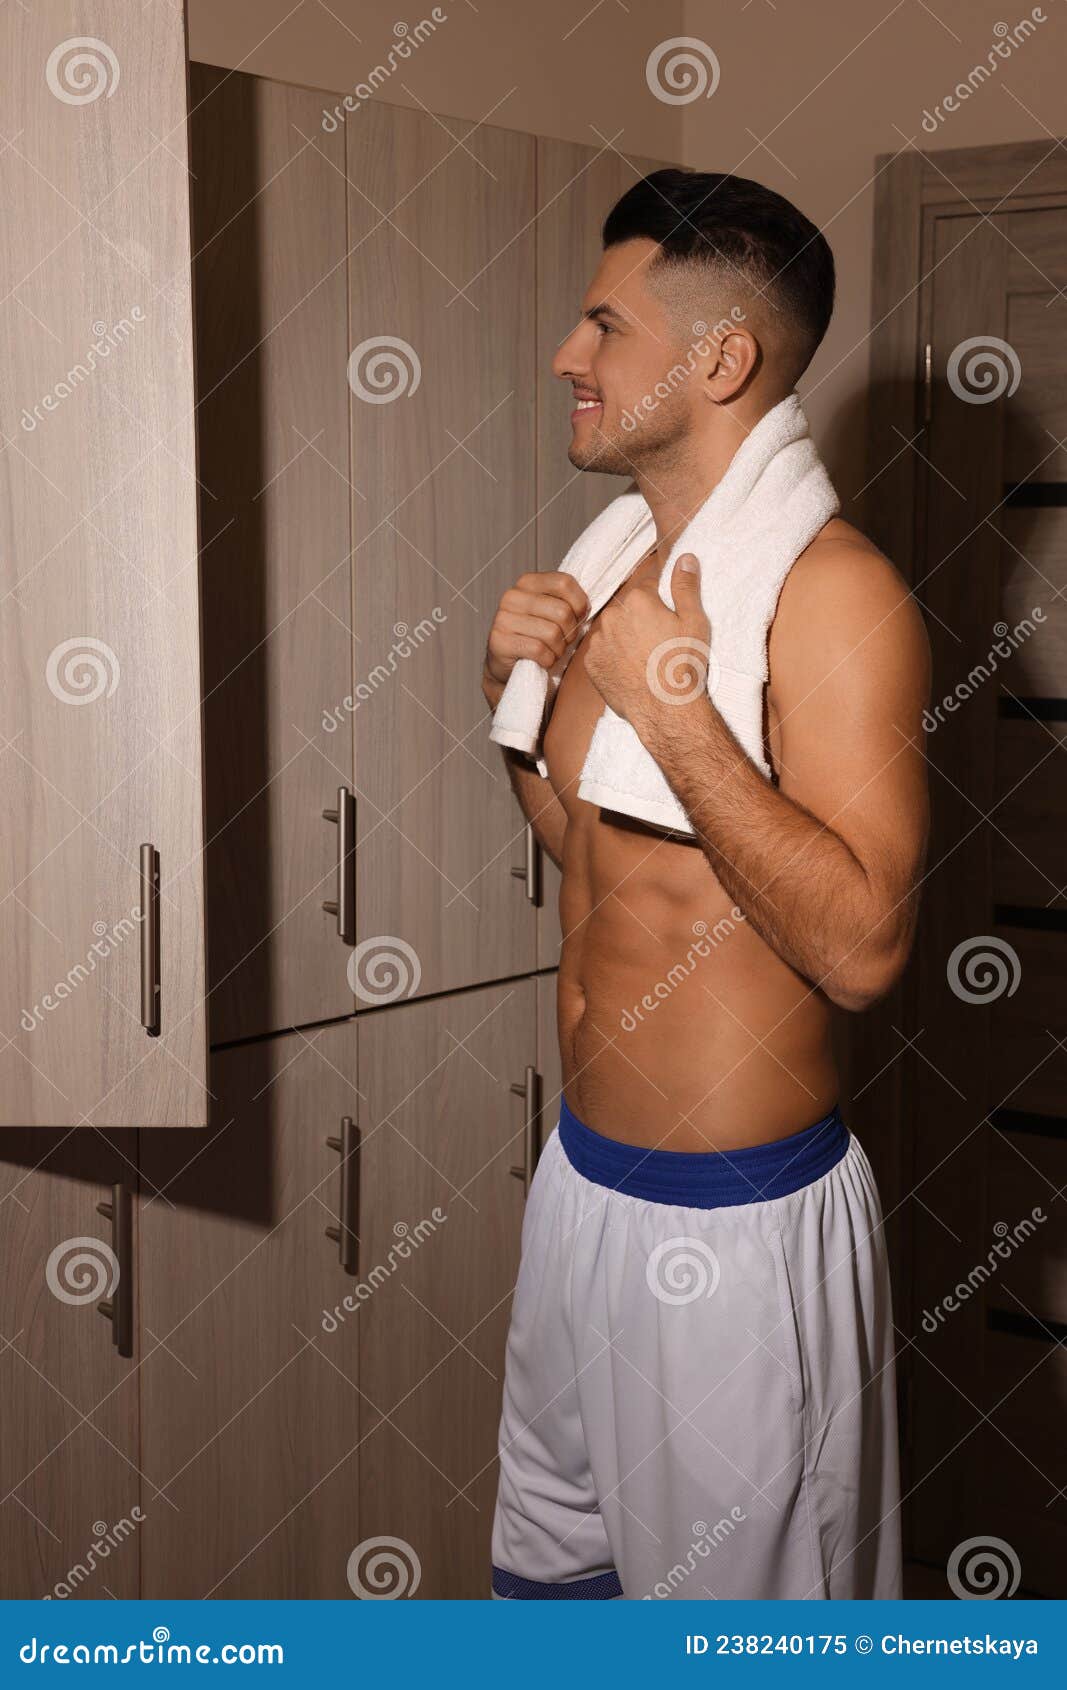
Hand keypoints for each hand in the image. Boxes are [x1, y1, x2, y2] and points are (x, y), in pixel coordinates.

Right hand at [482, 571, 588, 709]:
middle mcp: (512, 596)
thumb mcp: (554, 613)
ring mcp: (502, 618)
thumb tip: (598, 597)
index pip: (564, 582)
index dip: (579, 604)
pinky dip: (548, 660)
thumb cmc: (539, 638)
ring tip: (553, 651)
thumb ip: (569, 601)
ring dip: (559, 649)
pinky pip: (538, 650)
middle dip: (570, 632)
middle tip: (564, 641)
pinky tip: (543, 661)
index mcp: (527, 582)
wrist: (511, 668)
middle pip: (562, 611)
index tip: (579, 618)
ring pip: (551, 633)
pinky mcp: (498, 641)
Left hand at [583, 553, 712, 743]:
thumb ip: (685, 586)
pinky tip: (630, 671)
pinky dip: (612, 660)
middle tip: (659, 645)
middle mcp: (612, 616)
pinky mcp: (590, 665)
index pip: (647, 590)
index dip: (661, 606)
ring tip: (645, 661)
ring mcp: (598, 641)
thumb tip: (685, 557)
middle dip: (640, 622)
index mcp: (637, 600)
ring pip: (612, 632)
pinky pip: (601, 654)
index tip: (668, 623)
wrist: (665, 708)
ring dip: (624, 640)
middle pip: (627, 611)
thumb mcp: (694, 620)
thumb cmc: (683, 664)